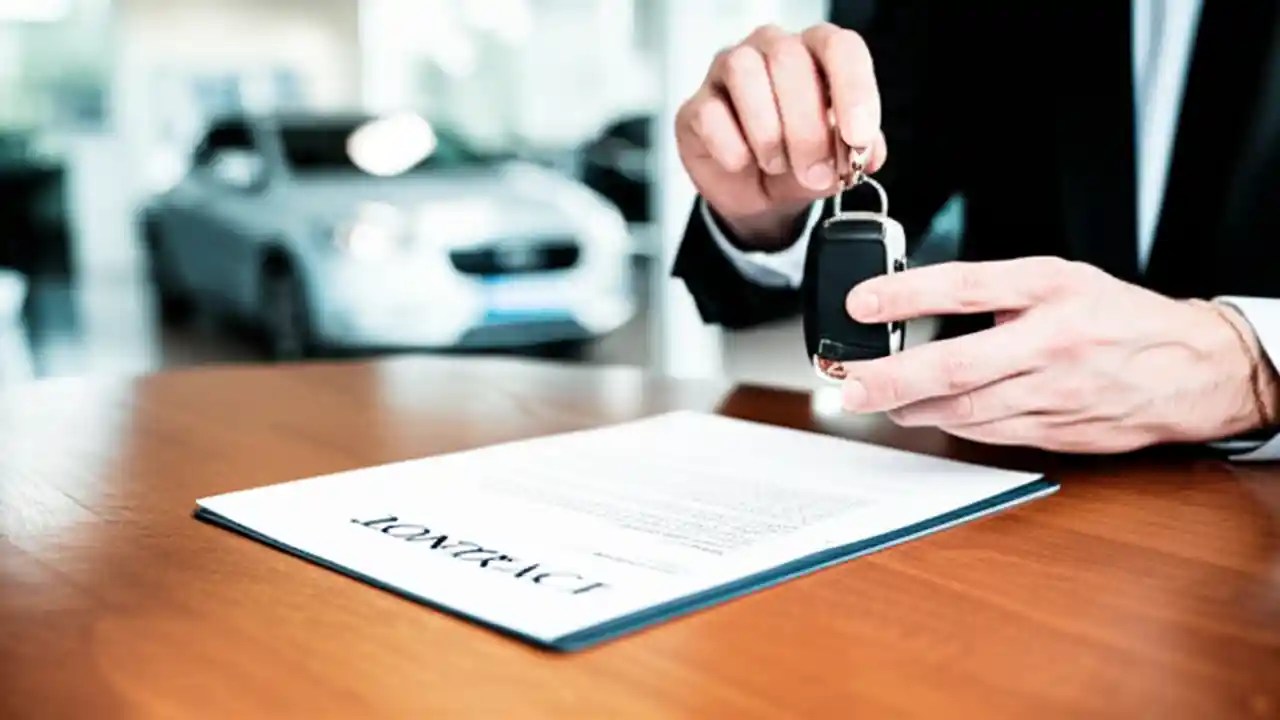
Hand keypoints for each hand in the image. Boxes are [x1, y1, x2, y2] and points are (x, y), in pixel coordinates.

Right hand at [676, 23, 886, 248]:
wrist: (756, 195)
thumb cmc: (799, 163)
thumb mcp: (837, 162)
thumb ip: (856, 152)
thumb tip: (865, 153)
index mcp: (816, 52)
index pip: (840, 47)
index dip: (852, 90)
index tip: (857, 137)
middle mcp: (772, 49)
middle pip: (789, 59)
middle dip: (807, 127)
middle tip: (815, 172)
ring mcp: (728, 70)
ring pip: (745, 73)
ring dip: (768, 132)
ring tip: (777, 164)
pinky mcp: (696, 105)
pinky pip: (709, 113)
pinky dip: (732, 147)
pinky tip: (743, 164)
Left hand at [839, 257, 1272, 452]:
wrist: (1192, 369)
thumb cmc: (1119, 317)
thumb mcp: (1061, 280)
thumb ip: (998, 292)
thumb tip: (920, 302)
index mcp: (1051, 288)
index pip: (965, 287)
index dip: (906, 296)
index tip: (861, 304)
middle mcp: (1051, 341)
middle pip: (955, 365)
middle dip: (890, 378)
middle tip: (848, 383)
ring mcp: (1054, 392)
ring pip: (964, 409)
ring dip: (909, 407)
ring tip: (874, 397)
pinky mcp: (1055, 430)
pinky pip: (986, 432)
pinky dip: (948, 423)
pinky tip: (924, 413)